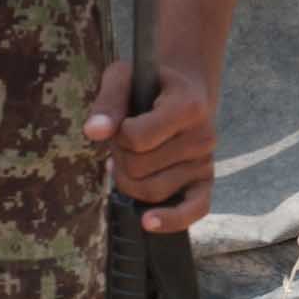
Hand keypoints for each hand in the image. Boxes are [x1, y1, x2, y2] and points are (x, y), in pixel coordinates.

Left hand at [86, 54, 219, 233]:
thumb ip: (108, 101)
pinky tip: (148, 222)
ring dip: (129, 180)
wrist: (186, 90)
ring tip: (135, 158)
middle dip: (121, 156)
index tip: (123, 121)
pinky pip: (192, 211)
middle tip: (126, 140)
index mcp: (187, 106)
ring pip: (151, 192)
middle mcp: (203, 137)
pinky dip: (169, 220)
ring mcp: (205, 163)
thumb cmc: (149, 84)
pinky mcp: (205, 184)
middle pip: (139, 169)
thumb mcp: (124, 77)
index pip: (136, 138)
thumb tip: (94, 132)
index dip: (118, 133)